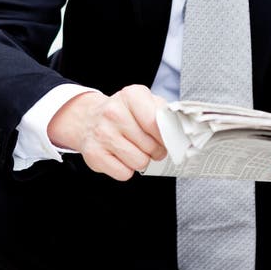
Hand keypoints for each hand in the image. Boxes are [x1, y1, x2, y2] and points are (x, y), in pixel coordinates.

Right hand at [47, 85, 167, 180]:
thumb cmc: (125, 113)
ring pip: (139, 162)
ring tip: (135, 150)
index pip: (156, 122)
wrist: (90, 119)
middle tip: (150, 145)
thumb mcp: (146, 103)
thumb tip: (180, 132)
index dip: (166, 137)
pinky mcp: (94, 154)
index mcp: (131, 96)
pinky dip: (127, 169)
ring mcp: (102, 133)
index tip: (168, 140)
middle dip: (156, 150)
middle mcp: (113, 112)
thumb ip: (164, 114)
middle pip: (150, 146)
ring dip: (142, 160)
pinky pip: (124, 173)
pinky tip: (121, 157)